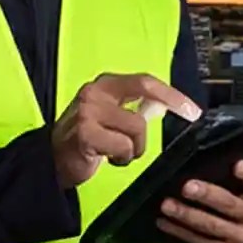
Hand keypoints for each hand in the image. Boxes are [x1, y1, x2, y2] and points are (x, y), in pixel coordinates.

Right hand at [52, 73, 200, 188]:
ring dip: (134, 148)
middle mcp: (95, 92)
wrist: (49, 161)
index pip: (144, 81)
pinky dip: (122, 158)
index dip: (171, 93)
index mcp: (104, 85)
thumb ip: (132, 108)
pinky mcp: (86, 134)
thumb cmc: (84, 139)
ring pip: (137, 128)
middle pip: (145, 93)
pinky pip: (123, 147)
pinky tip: (106, 158)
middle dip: (172, 104)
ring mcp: (88, 111)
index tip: (193, 108)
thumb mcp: (109, 117)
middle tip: (190, 116)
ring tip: (116, 152)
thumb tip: (160, 106)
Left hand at [156, 160, 242, 242]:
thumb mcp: (237, 185)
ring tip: (167, 205)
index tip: (237, 165)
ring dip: (187, 215)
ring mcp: (242, 238)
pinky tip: (165, 222)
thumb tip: (197, 146)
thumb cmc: (234, 199)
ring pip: (212, 225)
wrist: (237, 235)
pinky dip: (180, 231)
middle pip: (230, 204)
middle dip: (207, 195)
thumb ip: (225, 170)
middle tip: (187, 187)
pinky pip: (201, 242)